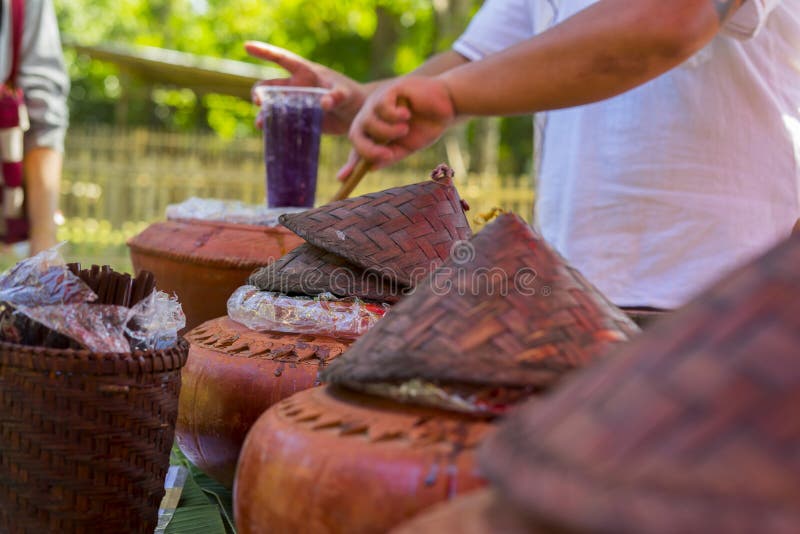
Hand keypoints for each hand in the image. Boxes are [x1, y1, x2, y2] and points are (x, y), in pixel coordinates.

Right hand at [245, 41, 364, 134]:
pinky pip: (282, 121)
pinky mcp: (300, 119)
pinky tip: (268, 134)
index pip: (282, 59)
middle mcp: (298, 86)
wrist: (358, 116)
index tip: (246, 46)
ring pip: (273, 105)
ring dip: (264, 113)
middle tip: (257, 101)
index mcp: (307, 73)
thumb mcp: (346, 95)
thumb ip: (336, 96)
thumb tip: (324, 102)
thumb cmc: (353, 97)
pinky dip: (274, 126)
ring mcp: (297, 103)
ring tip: (260, 124)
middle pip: (271, 86)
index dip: (264, 52)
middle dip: (260, 92)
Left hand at [348, 76, 455, 169]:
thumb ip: (389, 156)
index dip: (350, 164)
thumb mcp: (407, 147)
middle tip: (387, 156)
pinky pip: (381, 106)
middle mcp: (372, 115)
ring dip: (386, 131)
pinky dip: (393, 115)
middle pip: (355, 134)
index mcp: (375, 131)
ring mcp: (378, 102)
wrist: (448, 105)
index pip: (359, 147)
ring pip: (367, 121)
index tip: (342, 179)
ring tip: (405, 129)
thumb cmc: (428, 125)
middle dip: (368, 149)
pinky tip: (407, 114)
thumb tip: (370, 168)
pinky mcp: (388, 90)